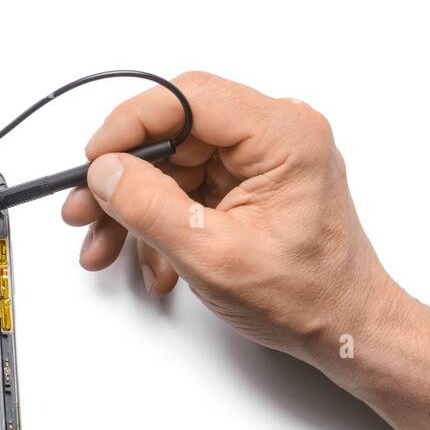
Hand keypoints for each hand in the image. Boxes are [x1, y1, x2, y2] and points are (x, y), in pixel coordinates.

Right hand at [62, 71, 394, 367]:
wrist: (346, 330)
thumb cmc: (306, 296)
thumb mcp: (212, 255)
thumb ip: (150, 207)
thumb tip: (104, 171)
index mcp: (284, 135)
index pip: (188, 99)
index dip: (129, 125)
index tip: (92, 161)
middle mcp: (275, 134)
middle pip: (173, 132)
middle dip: (124, 177)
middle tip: (83, 210)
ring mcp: (262, 158)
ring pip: (172, 163)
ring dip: (134, 209)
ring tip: (104, 249)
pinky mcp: (250, 182)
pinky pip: (187, 188)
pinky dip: (160, 223)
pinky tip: (153, 263)